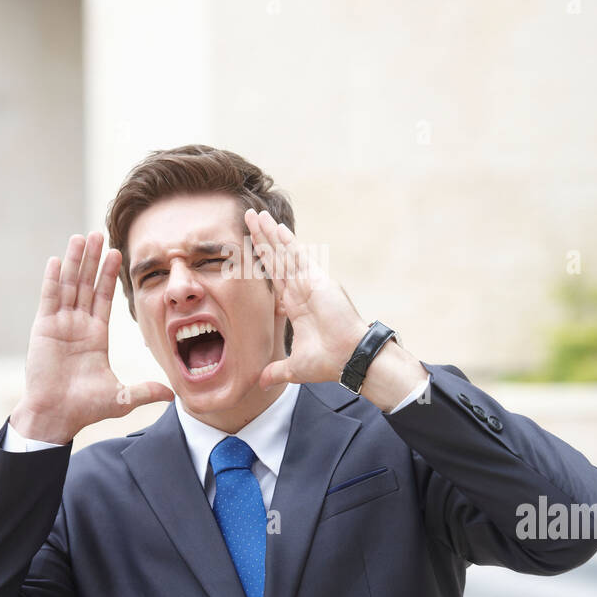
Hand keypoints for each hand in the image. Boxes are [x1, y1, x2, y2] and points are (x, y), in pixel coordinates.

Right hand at [9, 231, 174, 442]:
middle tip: (98, 233)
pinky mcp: (43, 329)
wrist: (56, 417)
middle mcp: (77, 325)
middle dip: (92, 259)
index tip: (117, 253)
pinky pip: (50, 299)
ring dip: (74, 261)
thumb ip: (145, 391)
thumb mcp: (121, 397)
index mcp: (95, 335)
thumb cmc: (84, 407)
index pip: (104, 297)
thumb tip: (173, 395)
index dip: (109, 275)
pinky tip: (56, 260)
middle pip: (86, 284)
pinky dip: (53, 279)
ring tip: (81, 237)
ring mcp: (59, 324)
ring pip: (69, 285)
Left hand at [243, 209, 366, 390]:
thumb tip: (261, 382)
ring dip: (268, 234)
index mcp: (295, 304)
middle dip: (261, 238)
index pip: (273, 277)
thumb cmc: (328, 362)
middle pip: (275, 258)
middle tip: (248, 217)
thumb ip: (276, 370)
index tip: (249, 246)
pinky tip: (274, 227)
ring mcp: (309, 282)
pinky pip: (298, 256)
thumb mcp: (294, 368)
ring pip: (283, 253)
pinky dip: (286, 242)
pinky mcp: (317, 280)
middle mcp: (301, 289)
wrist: (348, 359)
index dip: (261, 260)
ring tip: (255, 214)